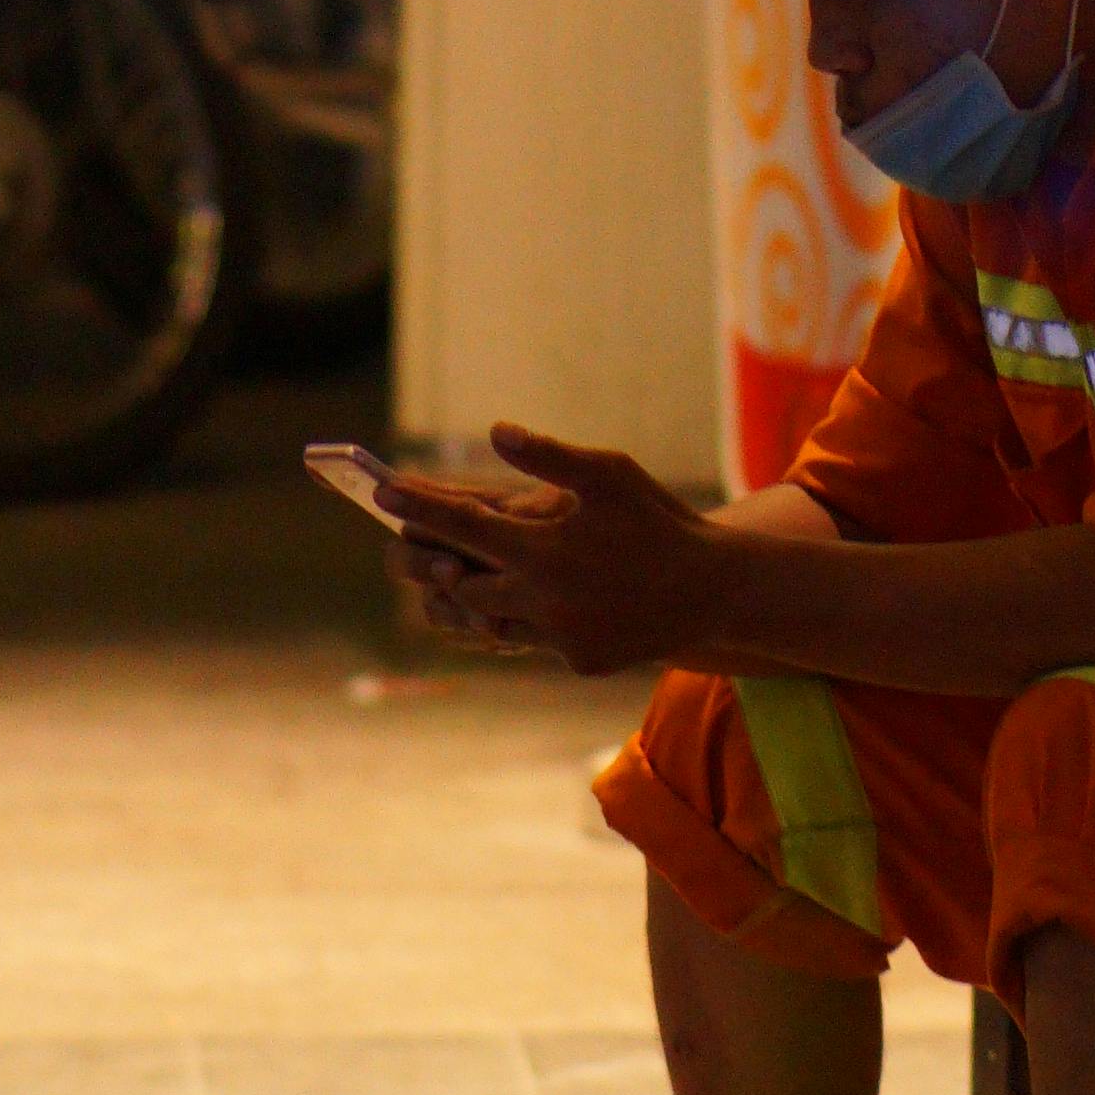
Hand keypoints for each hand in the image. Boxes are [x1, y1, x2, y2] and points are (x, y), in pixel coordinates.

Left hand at [375, 431, 716, 678]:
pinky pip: (538, 640)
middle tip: (422, 545)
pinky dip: (530, 620)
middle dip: (441, 563)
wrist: (713, 589)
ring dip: (480, 596)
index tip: (381, 492)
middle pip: (463, 585)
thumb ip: (548, 456)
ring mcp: (560, 637)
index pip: (461, 525)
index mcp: (542, 547)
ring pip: (495, 619)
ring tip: (464, 573)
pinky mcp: (580, 661)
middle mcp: (541, 598)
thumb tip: (496, 433)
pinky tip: (532, 600)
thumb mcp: (607, 473)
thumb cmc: (658, 518)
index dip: (418, 506)